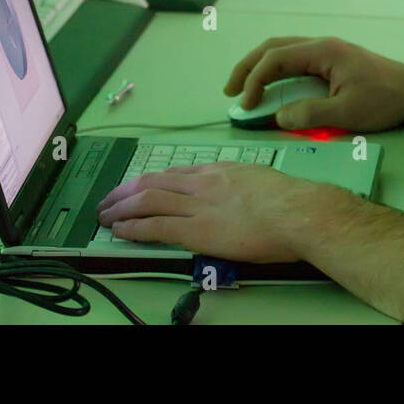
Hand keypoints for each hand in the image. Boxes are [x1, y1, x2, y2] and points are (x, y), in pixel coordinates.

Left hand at [96, 162, 333, 262]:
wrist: (297, 212)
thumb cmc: (291, 200)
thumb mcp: (262, 179)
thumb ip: (244, 184)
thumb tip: (242, 192)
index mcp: (220, 171)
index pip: (176, 173)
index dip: (151, 180)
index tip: (139, 186)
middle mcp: (203, 183)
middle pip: (153, 182)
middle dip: (126, 191)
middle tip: (109, 199)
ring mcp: (197, 205)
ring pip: (147, 201)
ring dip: (121, 208)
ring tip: (105, 216)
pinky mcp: (197, 230)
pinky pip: (156, 227)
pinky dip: (134, 228)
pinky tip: (120, 231)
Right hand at [224, 36, 403, 130]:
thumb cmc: (385, 99)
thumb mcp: (347, 112)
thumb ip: (311, 114)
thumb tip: (280, 117)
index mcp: (323, 51)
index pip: (276, 58)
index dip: (254, 80)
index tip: (245, 104)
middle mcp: (322, 45)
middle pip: (274, 47)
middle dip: (248, 67)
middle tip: (230, 91)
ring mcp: (328, 51)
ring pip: (284, 50)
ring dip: (261, 66)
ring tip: (245, 88)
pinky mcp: (334, 61)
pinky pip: (296, 59)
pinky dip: (278, 70)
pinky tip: (274, 86)